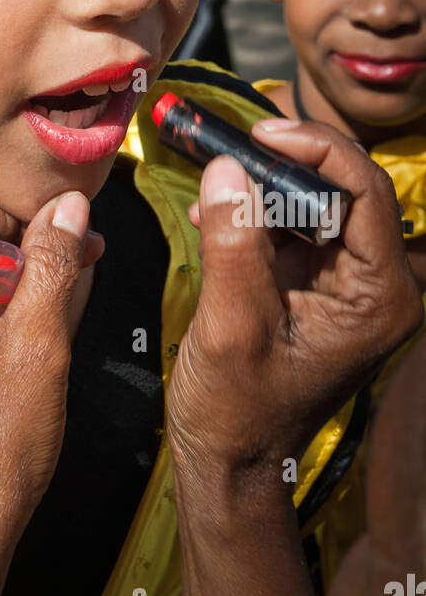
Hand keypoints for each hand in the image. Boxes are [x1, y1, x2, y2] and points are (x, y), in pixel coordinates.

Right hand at [168, 117, 422, 478]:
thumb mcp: (232, 325)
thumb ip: (232, 244)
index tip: (261, 133)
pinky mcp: (312, 284)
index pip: (366, 194)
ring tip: (216, 181)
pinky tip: (215, 210)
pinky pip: (290, 225)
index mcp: (379, 298)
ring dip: (263, 184)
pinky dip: (253, 210)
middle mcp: (374, 285)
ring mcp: (344, 283)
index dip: (317, 151)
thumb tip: (226, 169)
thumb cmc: (239, 412)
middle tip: (233, 145)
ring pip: (314, 201)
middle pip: (344, 189)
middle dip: (286, 162)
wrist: (230, 462)